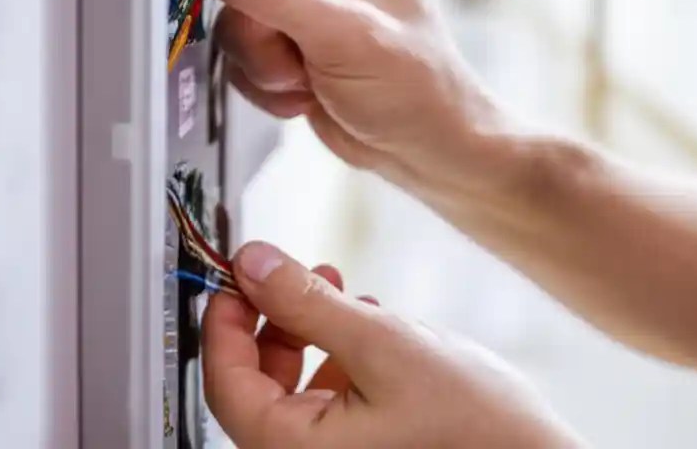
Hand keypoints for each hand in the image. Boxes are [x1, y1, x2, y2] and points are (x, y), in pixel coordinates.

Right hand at [196, 0, 512, 192]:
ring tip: (304, 77)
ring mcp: (301, 3)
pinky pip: (240, 51)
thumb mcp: (343, 33)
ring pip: (235, 13)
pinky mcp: (286, 44)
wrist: (427, 151)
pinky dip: (264, 80)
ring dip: (262, 56)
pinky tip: (304, 93)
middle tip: (285, 49)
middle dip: (256, 19)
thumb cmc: (416, 86)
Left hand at [201, 241, 581, 448]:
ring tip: (331, 284)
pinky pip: (325, 398)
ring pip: (290, 385)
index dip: (223, 320)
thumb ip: (307, 302)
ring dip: (304, 329)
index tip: (232, 273)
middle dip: (268, 318)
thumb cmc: (473, 426)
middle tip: (279, 272)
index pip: (225, 382)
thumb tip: (253, 266)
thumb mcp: (381, 343)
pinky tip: (362, 319)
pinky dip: (334, 353)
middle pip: (254, 383)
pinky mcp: (362, 447)